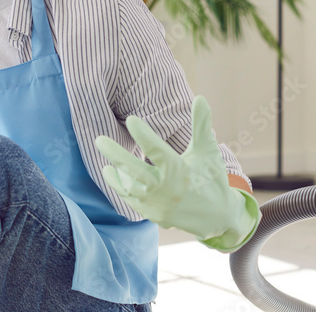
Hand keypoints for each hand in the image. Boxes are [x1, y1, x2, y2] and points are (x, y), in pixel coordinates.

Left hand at [95, 96, 259, 251]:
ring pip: (129, 187)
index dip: (143, 134)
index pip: (157, 150)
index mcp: (180, 171)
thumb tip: (199, 97)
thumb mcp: (207, 151)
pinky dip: (120, 187)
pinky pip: (130, 200)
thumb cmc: (211, 178)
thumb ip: (201, 125)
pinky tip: (113, 173)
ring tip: (107, 159)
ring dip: (116, 172)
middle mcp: (166, 189)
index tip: (131, 119)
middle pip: (134, 170)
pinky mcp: (153, 215)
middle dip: (115, 154)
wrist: (217, 218)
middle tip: (98, 140)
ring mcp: (158, 205)